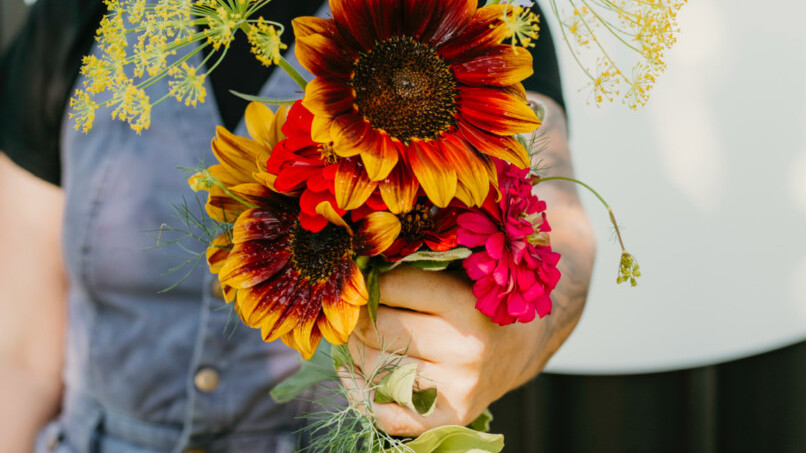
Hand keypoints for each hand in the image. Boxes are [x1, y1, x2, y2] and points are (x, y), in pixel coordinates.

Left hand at [342, 265, 546, 436]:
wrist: (519, 347)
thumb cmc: (477, 303)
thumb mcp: (455, 275)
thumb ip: (412, 271)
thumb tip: (355, 275)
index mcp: (464, 304)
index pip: (390, 287)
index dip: (366, 282)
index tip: (359, 280)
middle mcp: (463, 349)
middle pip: (376, 330)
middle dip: (356, 319)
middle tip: (353, 313)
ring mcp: (457, 388)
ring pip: (375, 369)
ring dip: (355, 352)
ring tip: (358, 338)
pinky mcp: (451, 417)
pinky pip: (388, 415)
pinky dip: (361, 395)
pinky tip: (353, 375)